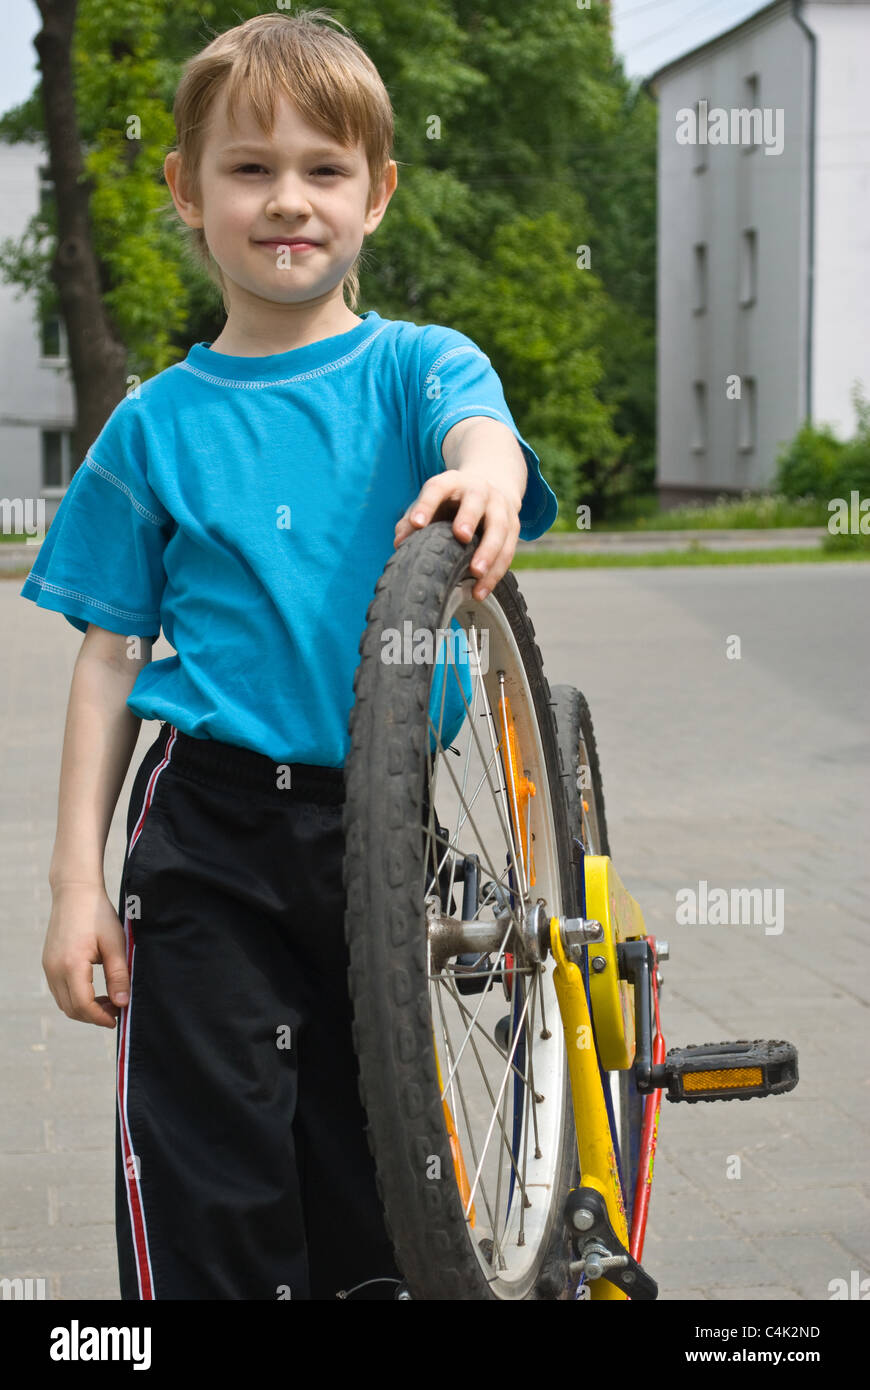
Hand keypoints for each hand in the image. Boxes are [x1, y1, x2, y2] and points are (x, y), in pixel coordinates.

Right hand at [43, 882, 130, 1027]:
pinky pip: (59, 990)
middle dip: (93, 1016)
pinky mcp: (48, 962)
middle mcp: (54, 969)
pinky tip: (94, 990)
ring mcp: (48, 966)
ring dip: (84, 1008)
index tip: (117, 1020)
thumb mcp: (115, 944)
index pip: (83, 1005)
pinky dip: (75, 997)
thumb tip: (123, 1003)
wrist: (75, 892)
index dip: (100, 1017)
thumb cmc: (98, 915)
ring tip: (108, 1000)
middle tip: (116, 1010)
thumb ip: (118, 975)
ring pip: (63, 1002)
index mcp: (71, 965)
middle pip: (71, 1008)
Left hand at [394, 468, 521, 599]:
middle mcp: (479, 490)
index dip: (427, 504)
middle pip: (476, 501)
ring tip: (477, 573)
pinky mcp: (514, 526)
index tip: (417, 523)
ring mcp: (500, 507)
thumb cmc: (452, 502)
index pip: (438, 488)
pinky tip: (481, 591)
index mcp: (452, 482)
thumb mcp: (432, 503)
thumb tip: (399, 542)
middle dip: (469, 517)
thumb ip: (413, 519)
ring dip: (489, 551)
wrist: (493, 487)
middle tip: (461, 536)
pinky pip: (508, 550)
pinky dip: (496, 572)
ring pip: (499, 527)